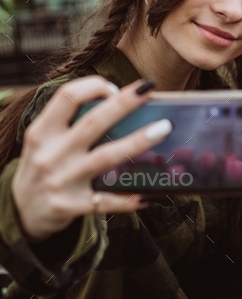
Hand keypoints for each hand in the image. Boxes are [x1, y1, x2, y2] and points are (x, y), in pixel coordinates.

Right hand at [11, 75, 169, 241]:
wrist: (21, 212)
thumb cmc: (41, 167)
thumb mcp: (43, 140)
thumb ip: (68, 122)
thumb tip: (114, 100)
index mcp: (42, 131)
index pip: (67, 97)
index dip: (94, 86)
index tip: (116, 87)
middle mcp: (51, 153)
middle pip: (93, 121)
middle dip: (124, 103)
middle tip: (148, 90)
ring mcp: (62, 180)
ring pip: (106, 156)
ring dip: (137, 141)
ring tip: (163, 129)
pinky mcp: (72, 206)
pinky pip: (107, 201)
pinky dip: (128, 199)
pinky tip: (147, 194)